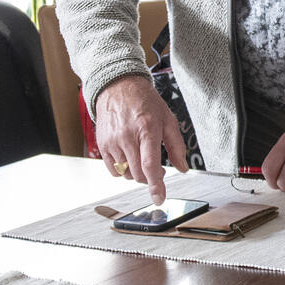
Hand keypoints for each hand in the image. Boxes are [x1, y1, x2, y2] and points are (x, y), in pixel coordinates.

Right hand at [92, 75, 187, 200]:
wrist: (118, 87)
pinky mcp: (102, 144)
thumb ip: (176, 146)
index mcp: (147, 129)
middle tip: (157, 169)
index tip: (159, 198)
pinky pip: (114, 170)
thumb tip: (183, 168)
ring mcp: (112, 141)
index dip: (155, 185)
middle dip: (150, 178)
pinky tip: (129, 157)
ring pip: (126, 174)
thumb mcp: (167, 119)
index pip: (150, 164)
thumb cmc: (144, 102)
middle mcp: (127, 136)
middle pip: (138, 173)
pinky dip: (123, 170)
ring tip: (141, 157)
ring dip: (137, 173)